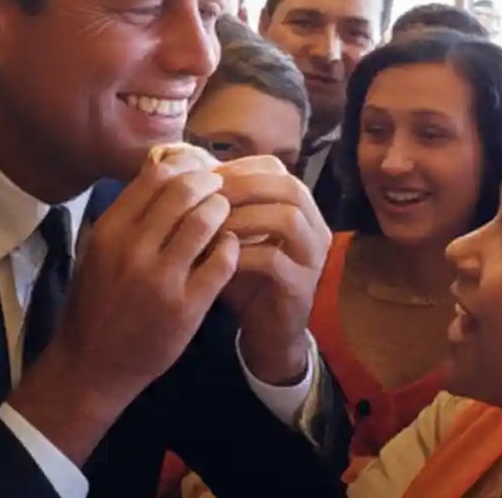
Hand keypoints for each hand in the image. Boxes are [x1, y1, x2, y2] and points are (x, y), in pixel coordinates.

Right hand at [10, 152, 237, 463]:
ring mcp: (161, 279)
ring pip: (206, 221)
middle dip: (209, 183)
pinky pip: (222, 261)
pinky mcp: (186, 307)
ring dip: (222, 211)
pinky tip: (228, 247)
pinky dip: (231, 247)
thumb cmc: (96, 302)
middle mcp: (133, 250)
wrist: (91, 366)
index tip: (196, 169)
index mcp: (109, 231)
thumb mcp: (98, 251)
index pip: (155, 175)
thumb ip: (127, 215)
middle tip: (218, 188)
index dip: (184, 165)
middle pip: (184, 191)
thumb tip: (162, 169)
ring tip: (224, 215)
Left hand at [215, 156, 330, 385]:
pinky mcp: (302, 286)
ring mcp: (313, 257)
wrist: (266, 334)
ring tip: (211, 225)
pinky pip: (274, 259)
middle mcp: (315, 227)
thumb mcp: (233, 237)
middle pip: (289, 187)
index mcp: (300, 208)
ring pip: (287, 219)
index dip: (239, 168)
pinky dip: (242, 253)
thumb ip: (219, 208)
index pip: (276, 169)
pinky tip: (218, 256)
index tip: (205, 178)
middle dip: (244, 187)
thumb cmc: (245, 280)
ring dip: (244, 217)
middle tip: (207, 196)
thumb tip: (186, 175)